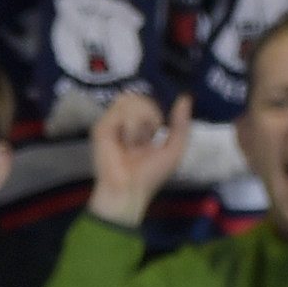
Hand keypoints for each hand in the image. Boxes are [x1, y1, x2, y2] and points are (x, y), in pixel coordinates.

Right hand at [86, 91, 194, 228]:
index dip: (156, 113)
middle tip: (143, 142)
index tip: (154, 135)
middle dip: (150, 118)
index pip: (148, 101)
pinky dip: (130, 127)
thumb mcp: (174, 149)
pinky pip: (121, 110)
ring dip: (140, 123)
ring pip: (132, 100)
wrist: (130, 190)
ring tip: (133, 143)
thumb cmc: (150, 175)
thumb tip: (185, 97)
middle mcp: (124, 121)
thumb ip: (181, 124)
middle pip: (141, 97)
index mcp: (140, 125)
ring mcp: (111, 122)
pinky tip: (125, 142)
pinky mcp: (102, 126)